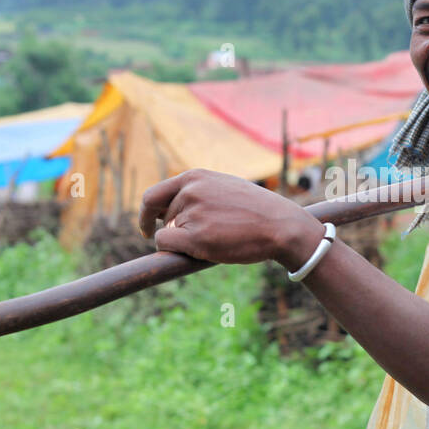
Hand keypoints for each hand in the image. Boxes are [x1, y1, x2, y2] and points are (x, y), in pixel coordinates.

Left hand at [138, 169, 322, 267]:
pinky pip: (165, 244)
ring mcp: (192, 213)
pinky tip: (200, 250)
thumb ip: (197, 192)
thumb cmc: (256, 210)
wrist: (281, 225)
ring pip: (166, 233)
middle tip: (203, 237)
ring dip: (184, 241)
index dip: (147, 213)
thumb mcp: (224, 187)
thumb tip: (168, 212)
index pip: (154, 195)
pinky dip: (173, 251)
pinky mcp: (196, 237)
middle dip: (175, 230)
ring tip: (219, 238)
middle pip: (162, 218)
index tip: (149, 226)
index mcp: (195, 177)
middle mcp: (189, 192)